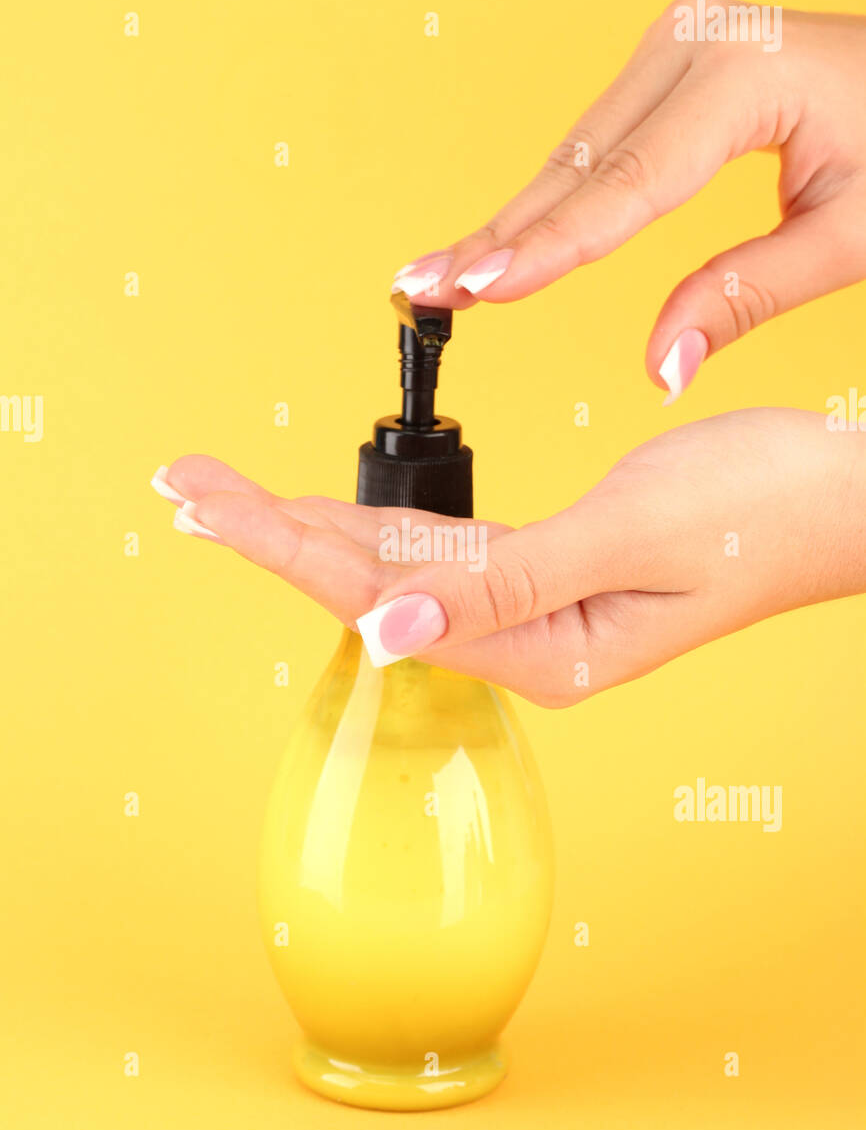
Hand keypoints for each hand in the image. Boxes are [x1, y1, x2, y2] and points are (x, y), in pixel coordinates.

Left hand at [157, 409, 864, 706]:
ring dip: (308, 524)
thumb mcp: (638, 536)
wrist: (846, 498)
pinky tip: (324, 514)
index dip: (281, 543)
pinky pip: (442, 550)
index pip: (379, 592)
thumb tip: (386, 624)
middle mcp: (525, 636)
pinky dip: (375, 522)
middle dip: (269, 531)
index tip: (199, 503)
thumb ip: (511, 579)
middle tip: (180, 485)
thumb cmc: (770, 508)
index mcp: (541, 644)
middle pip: (369, 582)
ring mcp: (537, 606)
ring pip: (396, 565)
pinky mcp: (552, 569)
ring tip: (222, 493)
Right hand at [393, 0, 865, 402]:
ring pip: (569, 157)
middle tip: (420, 292)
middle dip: (496, 240)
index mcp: (743, 73)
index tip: (480, 291)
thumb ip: (746, 297)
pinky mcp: (666, 65)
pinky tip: (493, 240)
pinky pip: (590, 145)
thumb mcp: (845, 235)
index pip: (626, 185)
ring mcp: (674, 46)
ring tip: (435, 280)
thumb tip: (660, 370)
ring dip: (505, 227)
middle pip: (575, 168)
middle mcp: (695, 42)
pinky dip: (541, 201)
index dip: (547, 249)